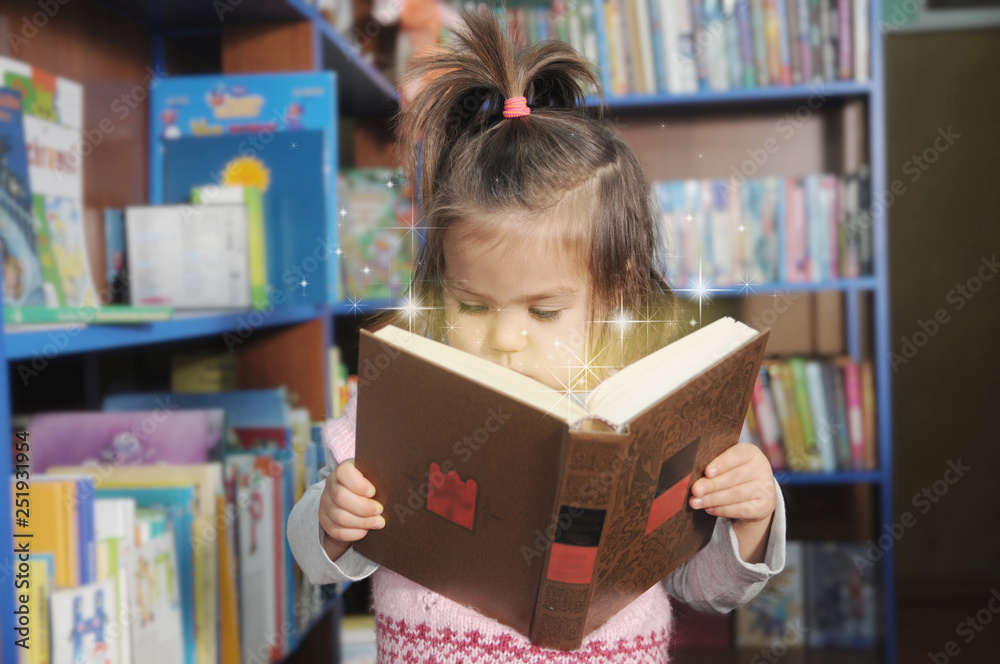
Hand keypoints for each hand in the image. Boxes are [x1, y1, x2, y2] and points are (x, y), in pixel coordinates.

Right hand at [319, 459, 383, 557]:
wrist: (352, 499)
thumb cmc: (369, 484)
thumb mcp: (373, 476)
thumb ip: (380, 477)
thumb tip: (403, 483)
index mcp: (343, 470)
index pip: (344, 473)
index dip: (358, 484)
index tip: (373, 492)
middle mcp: (331, 485)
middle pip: (341, 497)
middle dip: (363, 507)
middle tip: (380, 510)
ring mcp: (325, 503)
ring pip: (339, 516)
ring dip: (361, 522)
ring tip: (378, 523)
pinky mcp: (325, 520)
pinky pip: (337, 530)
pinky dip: (353, 533)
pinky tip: (366, 532)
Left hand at [689, 443, 776, 563]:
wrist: (756, 494)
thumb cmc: (733, 473)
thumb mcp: (727, 464)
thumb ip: (713, 466)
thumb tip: (691, 475)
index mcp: (751, 452)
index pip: (737, 455)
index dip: (721, 463)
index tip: (707, 472)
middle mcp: (762, 468)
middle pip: (734, 477)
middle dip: (712, 485)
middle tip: (695, 490)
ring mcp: (765, 488)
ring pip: (736, 494)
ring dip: (712, 499)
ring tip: (696, 502)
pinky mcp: (765, 506)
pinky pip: (741, 509)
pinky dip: (722, 510)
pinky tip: (709, 509)